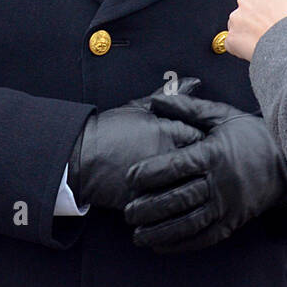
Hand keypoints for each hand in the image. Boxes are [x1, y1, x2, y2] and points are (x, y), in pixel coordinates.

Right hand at [67, 78, 202, 210]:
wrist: (81, 158)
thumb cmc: (109, 130)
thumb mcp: (140, 107)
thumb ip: (170, 95)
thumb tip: (195, 81)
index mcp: (167, 130)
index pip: (201, 135)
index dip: (204, 139)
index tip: (204, 143)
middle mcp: (166, 155)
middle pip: (200, 162)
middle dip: (203, 163)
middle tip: (204, 164)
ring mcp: (158, 180)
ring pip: (189, 186)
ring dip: (192, 185)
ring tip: (190, 182)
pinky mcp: (148, 200)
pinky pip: (171, 206)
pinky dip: (176, 203)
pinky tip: (175, 199)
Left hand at [123, 94, 286, 252]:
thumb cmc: (251, 135)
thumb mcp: (221, 115)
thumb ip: (188, 109)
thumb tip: (156, 100)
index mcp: (213, 154)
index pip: (176, 166)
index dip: (151, 172)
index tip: (130, 177)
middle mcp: (220, 183)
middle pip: (179, 198)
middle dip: (150, 207)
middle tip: (127, 212)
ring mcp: (227, 205)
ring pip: (189, 222)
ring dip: (161, 231)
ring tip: (137, 234)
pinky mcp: (233, 222)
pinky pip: (205, 236)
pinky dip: (182, 244)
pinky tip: (161, 244)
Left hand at [224, 0, 286, 60]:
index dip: (258, 1)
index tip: (264, 10)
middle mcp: (246, 0)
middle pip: (243, 8)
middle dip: (252, 17)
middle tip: (267, 28)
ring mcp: (237, 19)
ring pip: (237, 25)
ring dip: (247, 32)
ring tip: (265, 41)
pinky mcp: (232, 38)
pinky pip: (233, 43)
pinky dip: (241, 48)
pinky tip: (256, 49)